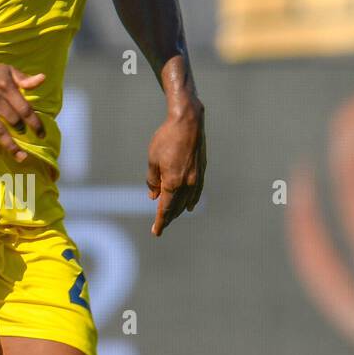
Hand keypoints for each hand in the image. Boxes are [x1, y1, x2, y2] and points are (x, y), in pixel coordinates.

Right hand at [0, 57, 45, 161]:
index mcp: (6, 88)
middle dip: (22, 130)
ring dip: (11, 146)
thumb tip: (42, 79)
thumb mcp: (8, 70)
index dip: (36, 124)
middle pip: (14, 121)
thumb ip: (25, 79)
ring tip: (20, 156)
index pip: (25, 110)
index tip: (42, 135)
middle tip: (24, 133)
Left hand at [146, 99, 205, 236]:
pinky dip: (192, 200)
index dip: (160, 221)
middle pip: (177, 207)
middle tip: (161, 226)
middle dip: (168, 217)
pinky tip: (190, 206)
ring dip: (179, 210)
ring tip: (172, 217)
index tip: (156, 232)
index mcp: (173, 182)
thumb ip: (152, 180)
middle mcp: (187, 183)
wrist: (188, 122)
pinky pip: (196, 192)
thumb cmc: (166, 139)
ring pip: (188, 201)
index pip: (166, 208)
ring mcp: (196, 177)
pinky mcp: (201, 170)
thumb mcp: (152, 160)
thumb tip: (154, 196)